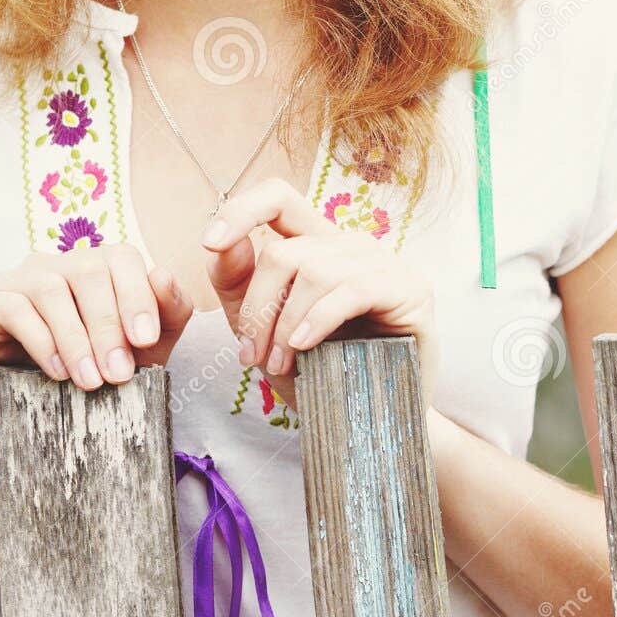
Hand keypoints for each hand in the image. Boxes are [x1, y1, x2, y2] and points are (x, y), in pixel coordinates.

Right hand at [0, 245, 192, 450]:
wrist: (27, 423)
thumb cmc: (88, 377)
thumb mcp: (140, 353)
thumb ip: (167, 315)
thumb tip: (166, 276)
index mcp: (94, 266)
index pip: (122, 257)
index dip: (138, 294)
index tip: (147, 340)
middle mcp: (55, 264)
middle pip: (88, 271)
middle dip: (109, 325)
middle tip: (118, 374)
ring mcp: (15, 280)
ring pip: (51, 288)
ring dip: (75, 337)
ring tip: (90, 381)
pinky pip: (14, 308)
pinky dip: (41, 340)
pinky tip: (56, 372)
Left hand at [200, 178, 437, 411]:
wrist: (371, 419)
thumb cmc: (319, 370)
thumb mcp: (262, 329)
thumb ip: (237, 286)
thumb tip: (219, 245)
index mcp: (315, 244)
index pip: (279, 197)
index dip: (241, 210)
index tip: (209, 243)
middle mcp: (349, 244)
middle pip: (283, 251)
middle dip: (256, 307)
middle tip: (251, 356)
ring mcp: (382, 262)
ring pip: (313, 272)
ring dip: (284, 326)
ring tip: (279, 364)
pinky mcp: (408, 288)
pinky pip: (351, 291)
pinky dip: (318, 320)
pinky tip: (305, 347)